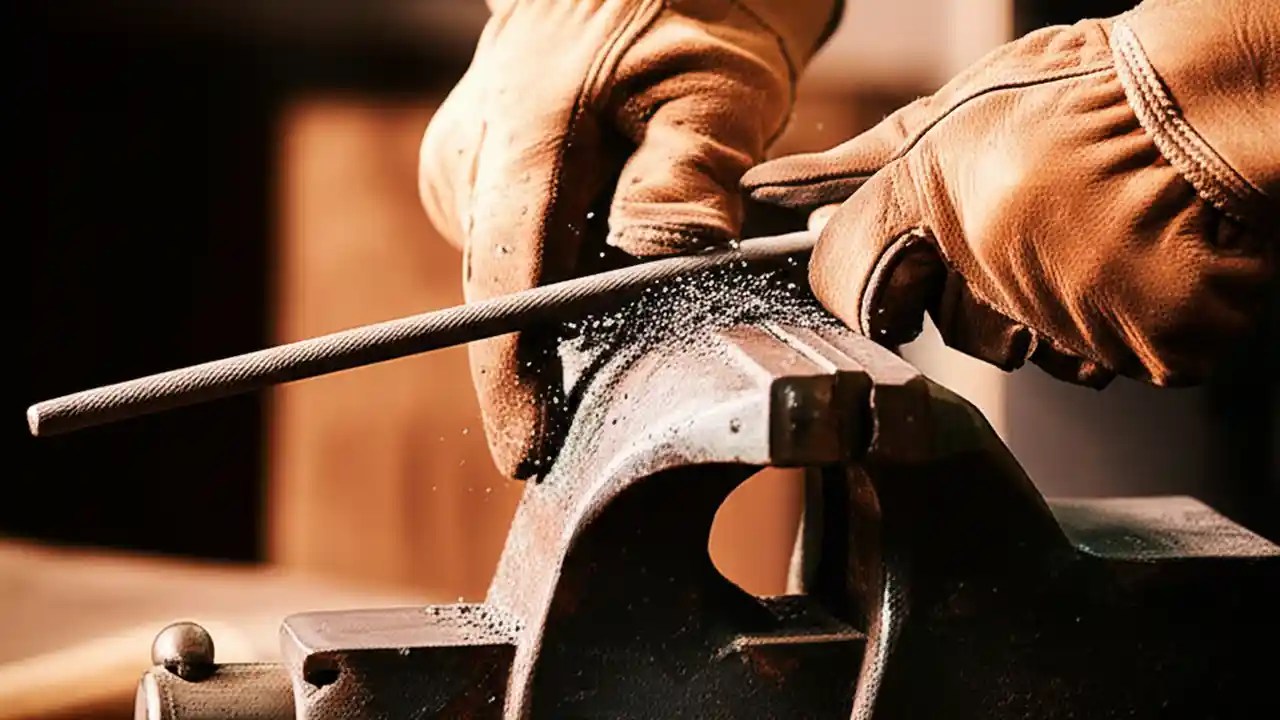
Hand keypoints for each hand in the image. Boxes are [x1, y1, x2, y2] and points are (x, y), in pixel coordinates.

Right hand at [419, 0, 835, 476]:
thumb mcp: (715, 87)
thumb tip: (661, 270)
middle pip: (508, 295)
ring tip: (644, 298)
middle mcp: (468, 162)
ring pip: (516, 279)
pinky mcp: (474, 181)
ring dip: (577, 307)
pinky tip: (617, 261)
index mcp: (518, 136)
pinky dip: (570, 276)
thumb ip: (686, 179)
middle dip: (566, 351)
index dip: (512, 379)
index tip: (529, 450)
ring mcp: (462, 172)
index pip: (504, 282)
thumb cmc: (686, 14)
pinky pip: (519, 254)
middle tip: (639, 385)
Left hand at [743, 9, 1273, 388]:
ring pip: (1025, 352)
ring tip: (1081, 239)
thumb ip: (857, 167)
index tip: (903, 259)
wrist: (1202, 103)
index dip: (869, 272)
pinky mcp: (1138, 355)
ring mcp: (1064, 325)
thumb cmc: (1073, 95)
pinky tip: (1120, 266)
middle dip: (975, 288)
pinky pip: (1100, 363)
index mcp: (927, 213)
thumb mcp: (945, 117)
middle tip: (1022, 227)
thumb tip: (772, 189)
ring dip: (1045, 309)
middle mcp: (987, 281)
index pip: (844, 282)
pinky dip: (1109, 324)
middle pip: (948, 329)